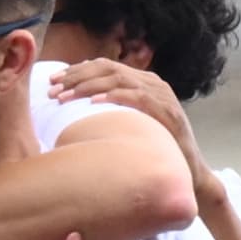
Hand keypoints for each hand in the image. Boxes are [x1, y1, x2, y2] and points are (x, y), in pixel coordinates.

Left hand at [50, 59, 218, 202]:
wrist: (188, 173)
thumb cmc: (153, 149)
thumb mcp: (129, 124)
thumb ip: (109, 111)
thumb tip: (74, 109)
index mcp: (141, 81)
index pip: (104, 66)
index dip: (76, 71)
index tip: (52, 81)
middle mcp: (152, 82)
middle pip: (108, 68)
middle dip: (76, 77)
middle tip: (52, 89)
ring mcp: (162, 95)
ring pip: (118, 79)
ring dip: (87, 86)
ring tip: (65, 97)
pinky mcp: (168, 111)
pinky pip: (137, 97)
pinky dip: (114, 97)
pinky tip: (93, 102)